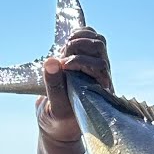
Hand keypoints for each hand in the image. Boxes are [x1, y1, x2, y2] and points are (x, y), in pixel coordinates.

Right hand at [36, 27, 114, 143]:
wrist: (59, 120)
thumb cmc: (60, 118)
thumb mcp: (55, 107)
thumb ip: (54, 86)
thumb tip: (51, 61)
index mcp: (101, 90)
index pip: (99, 66)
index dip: (80, 62)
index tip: (63, 66)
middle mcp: (102, 76)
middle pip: (99, 47)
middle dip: (77, 47)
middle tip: (62, 57)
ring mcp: (96, 65)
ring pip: (97, 40)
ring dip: (79, 38)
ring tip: (63, 49)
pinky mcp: (88, 57)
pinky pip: (90, 37)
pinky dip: (78, 33)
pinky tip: (66, 42)